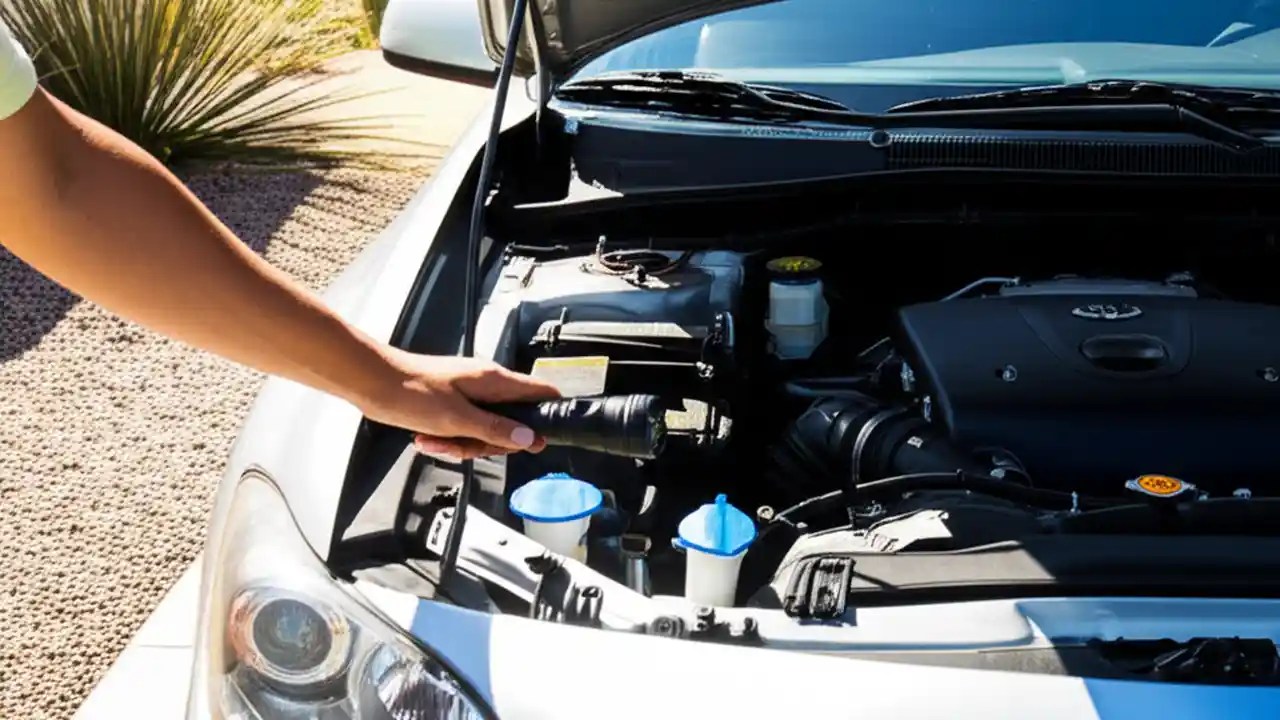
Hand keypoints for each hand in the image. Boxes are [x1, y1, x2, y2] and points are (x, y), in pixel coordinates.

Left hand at [360, 349, 561, 459]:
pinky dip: (448, 438)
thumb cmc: (413, 395)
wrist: (372, 382)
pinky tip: (427, 440)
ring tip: (435, 442)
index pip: (542, 392)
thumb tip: (531, 439)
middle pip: (512, 422)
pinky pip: (464, 428)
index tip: (533, 443)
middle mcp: (488, 385)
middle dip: (488, 442)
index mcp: (496, 381)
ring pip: (485, 429)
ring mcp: (470, 394)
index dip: (547, 417)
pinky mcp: (452, 403)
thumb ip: (497, 429)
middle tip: (464, 445)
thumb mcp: (458, 420)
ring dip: (461, 443)